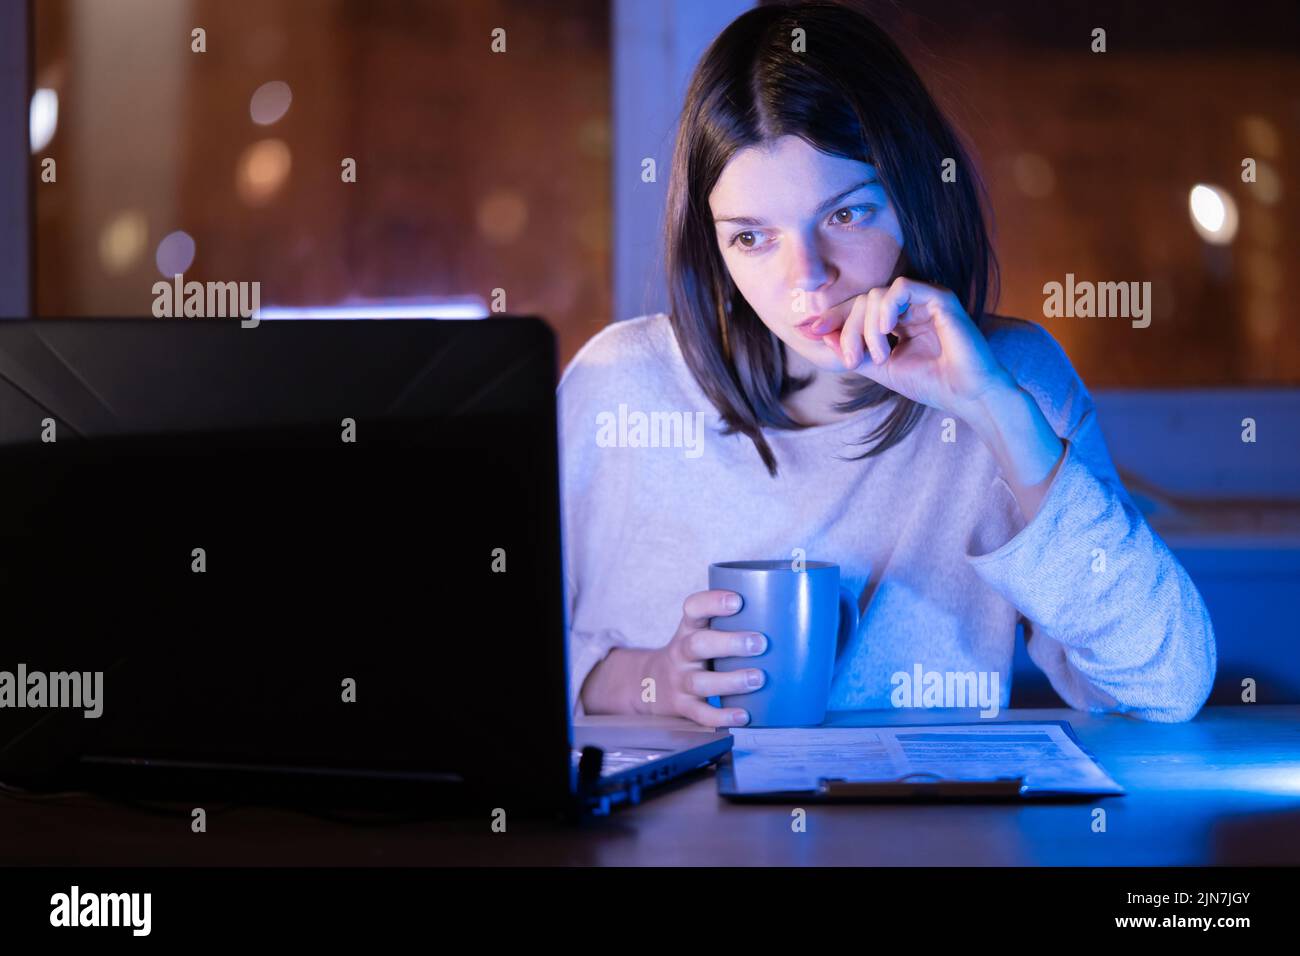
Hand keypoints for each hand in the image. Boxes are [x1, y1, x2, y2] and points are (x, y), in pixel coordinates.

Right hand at [640, 589, 766, 726]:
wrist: (652, 684)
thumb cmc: (694, 654)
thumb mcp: (702, 632)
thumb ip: (732, 625)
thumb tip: (790, 622)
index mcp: (689, 629)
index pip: (693, 608)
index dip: (712, 602)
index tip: (737, 601)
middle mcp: (682, 652)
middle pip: (698, 645)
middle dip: (730, 643)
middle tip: (760, 643)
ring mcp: (681, 680)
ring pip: (700, 681)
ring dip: (730, 680)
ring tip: (757, 678)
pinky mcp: (683, 706)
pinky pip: (701, 714)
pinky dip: (722, 717)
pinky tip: (744, 716)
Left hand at [822, 277, 1013, 419]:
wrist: (968, 396)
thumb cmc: (932, 384)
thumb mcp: (881, 369)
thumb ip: (852, 353)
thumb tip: (819, 336)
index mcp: (898, 321)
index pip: (858, 309)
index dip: (833, 317)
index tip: (811, 330)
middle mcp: (910, 307)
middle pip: (862, 301)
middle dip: (848, 329)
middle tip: (850, 358)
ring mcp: (926, 300)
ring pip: (877, 294)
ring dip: (867, 327)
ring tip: (878, 355)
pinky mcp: (941, 298)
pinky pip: (902, 288)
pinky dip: (887, 308)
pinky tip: (887, 331)